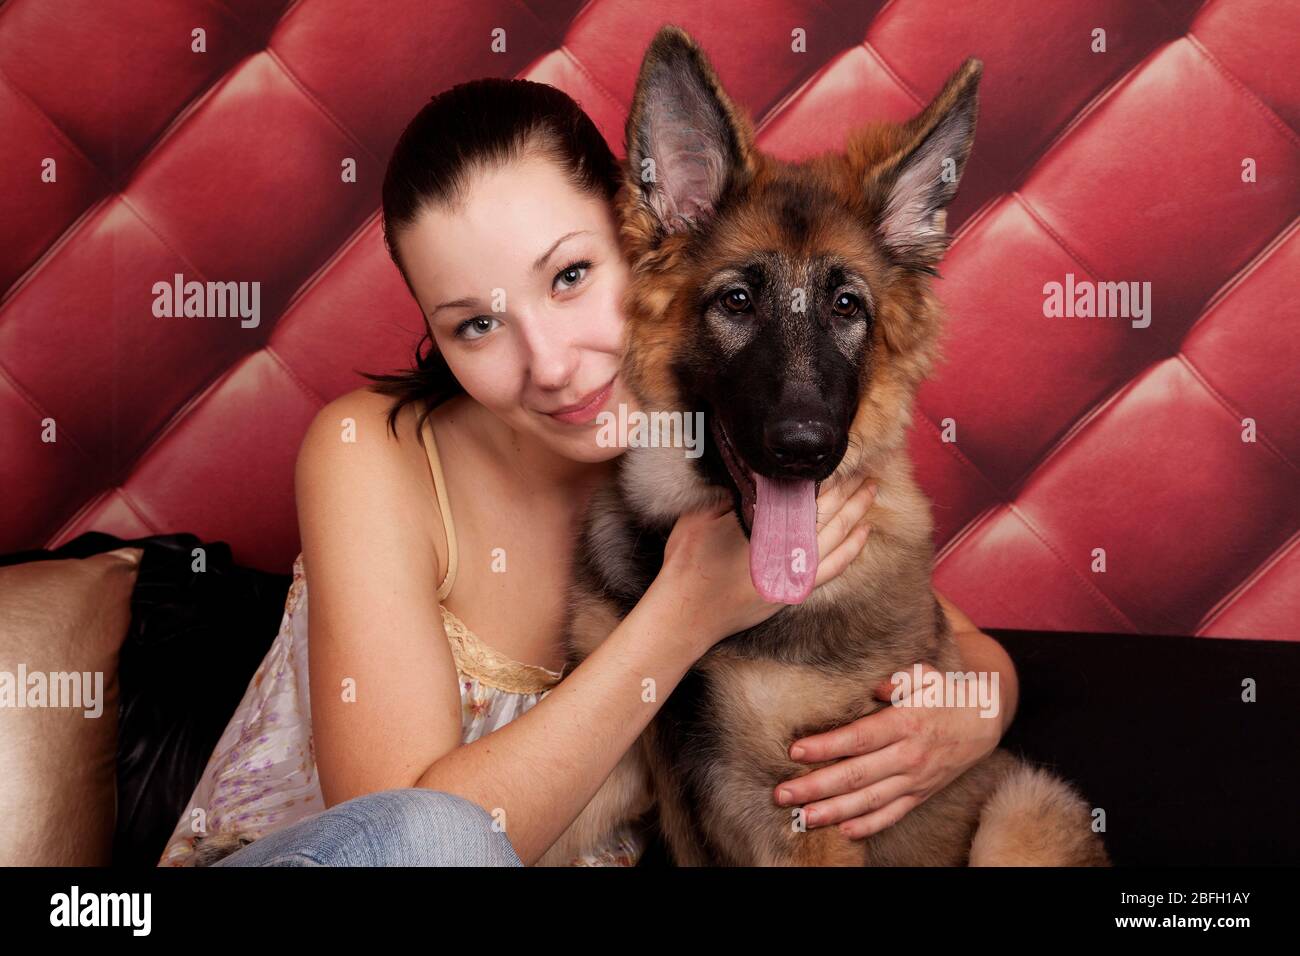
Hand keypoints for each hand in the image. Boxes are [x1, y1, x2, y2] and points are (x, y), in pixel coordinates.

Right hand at [656, 474, 877, 646]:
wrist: (686, 615)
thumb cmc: (688, 565)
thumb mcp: (700, 516)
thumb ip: (729, 492)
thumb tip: (752, 470)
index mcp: (765, 527)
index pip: (806, 494)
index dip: (826, 474)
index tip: (840, 455)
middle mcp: (786, 550)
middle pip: (829, 512)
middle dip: (848, 488)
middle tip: (864, 466)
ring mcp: (794, 573)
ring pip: (838, 537)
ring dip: (856, 512)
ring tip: (870, 491)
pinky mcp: (794, 591)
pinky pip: (834, 567)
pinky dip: (852, 549)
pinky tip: (862, 533)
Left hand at [773, 654, 1005, 838]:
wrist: (985, 722)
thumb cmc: (945, 694)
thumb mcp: (926, 676)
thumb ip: (899, 678)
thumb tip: (873, 687)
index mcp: (906, 723)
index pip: (859, 738)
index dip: (826, 747)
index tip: (795, 752)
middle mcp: (909, 756)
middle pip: (857, 775)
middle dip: (817, 786)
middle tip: (782, 794)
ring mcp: (915, 779)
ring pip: (870, 801)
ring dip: (834, 812)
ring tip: (803, 818)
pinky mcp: (920, 795)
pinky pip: (892, 814)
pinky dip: (868, 826)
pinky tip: (843, 831)